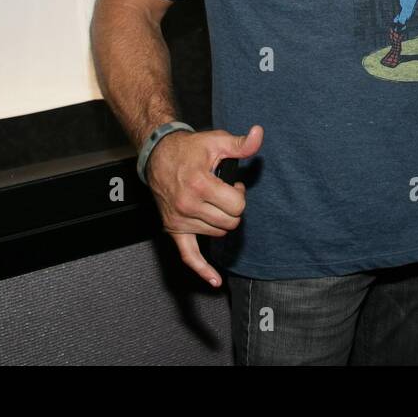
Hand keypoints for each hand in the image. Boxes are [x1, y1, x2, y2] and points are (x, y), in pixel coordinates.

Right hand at [146, 124, 263, 287]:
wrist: (158, 154)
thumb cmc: (189, 149)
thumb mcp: (217, 141)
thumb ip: (241, 144)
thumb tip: (259, 135)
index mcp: (200, 185)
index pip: (237, 205)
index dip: (240, 194)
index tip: (234, 185)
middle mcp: (188, 206)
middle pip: (230, 222)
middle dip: (233, 208)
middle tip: (224, 192)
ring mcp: (180, 220)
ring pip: (218, 234)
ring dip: (221, 220)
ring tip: (213, 202)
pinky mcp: (174, 229)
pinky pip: (189, 256)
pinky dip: (203, 270)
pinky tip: (215, 281)